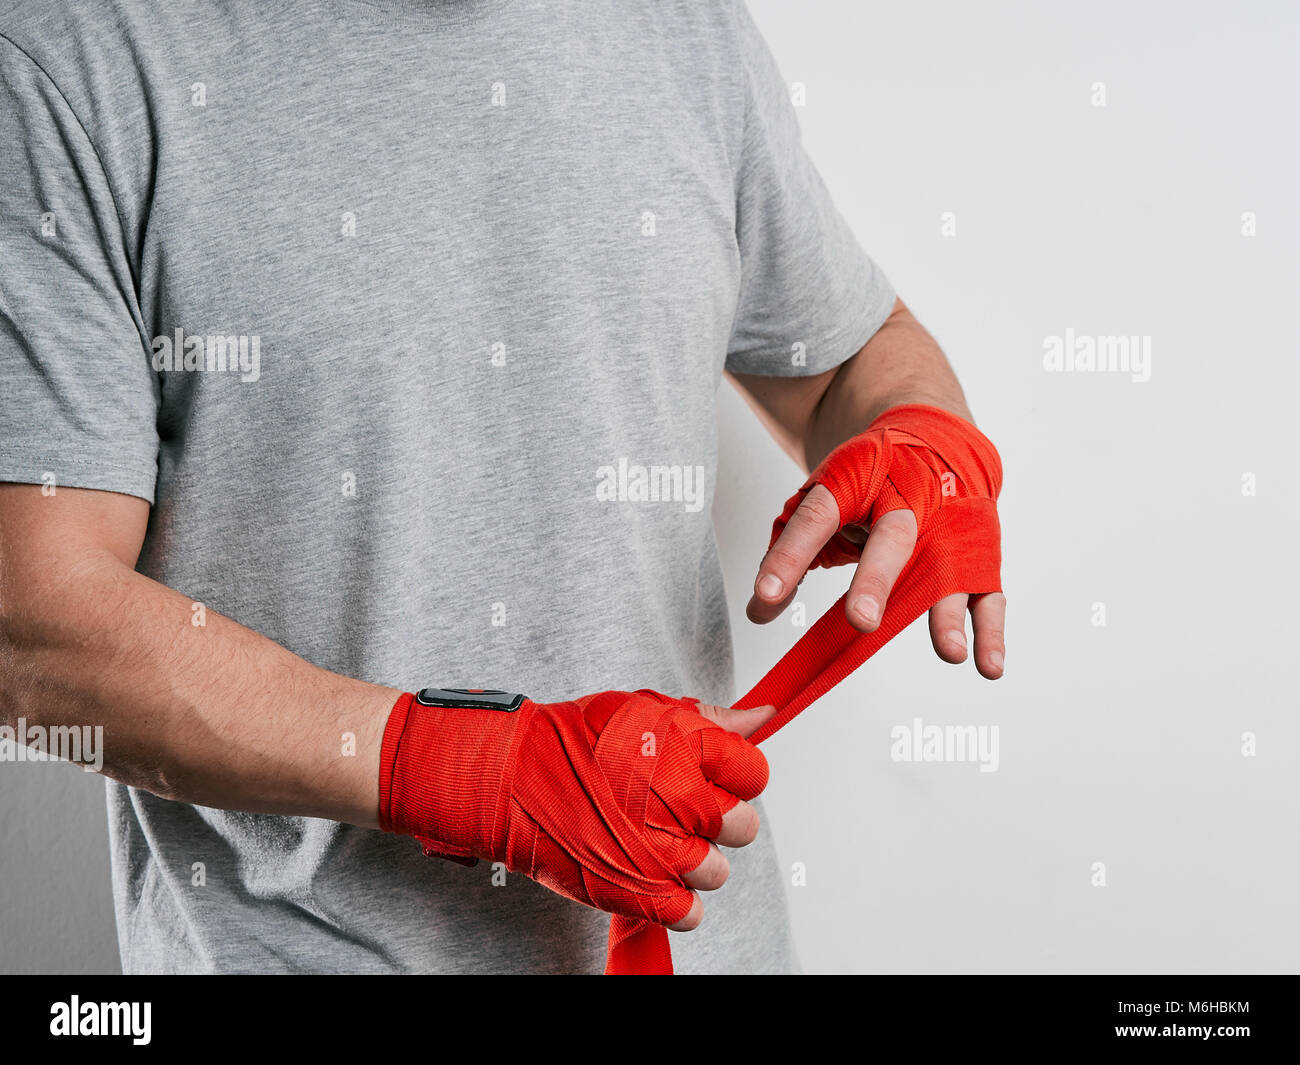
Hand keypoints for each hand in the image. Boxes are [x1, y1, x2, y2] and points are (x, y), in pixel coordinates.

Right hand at [378, 687, 775, 929]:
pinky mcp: (639, 891)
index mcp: (692, 749)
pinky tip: (652, 877)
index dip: (734, 777)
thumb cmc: (576, 740)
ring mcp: (663, 850)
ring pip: (716, 871)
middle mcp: (684, 801)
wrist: (514, 777)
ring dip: (692, 861)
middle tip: (679, 811)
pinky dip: (674, 901)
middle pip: (742, 826)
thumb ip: (709, 718)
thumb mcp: (646, 709)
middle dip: (716, 820)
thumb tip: (761, 715)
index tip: (711, 778)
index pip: (755, 773)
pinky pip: (689, 913)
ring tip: (656, 841)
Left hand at [746, 403, 1005, 677]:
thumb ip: (790, 550)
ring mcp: (946, 526)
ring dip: (948, 614)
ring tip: (949, 652)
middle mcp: (906, 500)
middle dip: (875, 581)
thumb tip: (760, 609)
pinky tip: (988, 666)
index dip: (789, 558)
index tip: (765, 598)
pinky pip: (987, 593)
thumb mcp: (822, 498)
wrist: (933, 441)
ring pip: (948, 569)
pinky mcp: (977, 551)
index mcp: (856, 480)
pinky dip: (990, 631)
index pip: (816, 519)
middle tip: (861, 621)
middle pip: (890, 539)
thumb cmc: (869, 481)